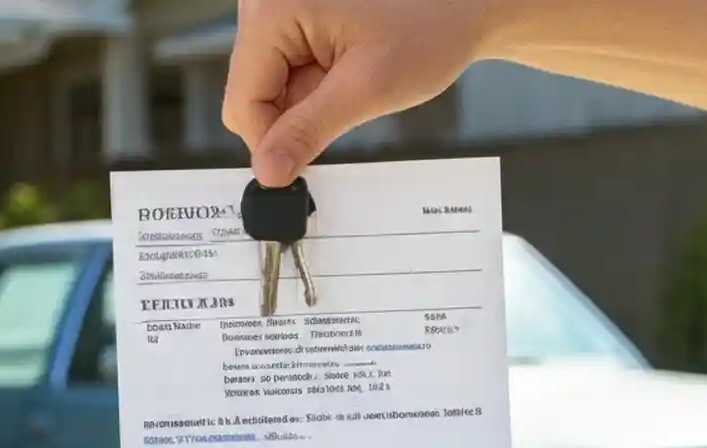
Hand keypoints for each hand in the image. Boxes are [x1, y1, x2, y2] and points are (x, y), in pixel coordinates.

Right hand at [223, 0, 499, 186]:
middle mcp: (263, 2)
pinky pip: (286, 73)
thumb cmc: (429, 31)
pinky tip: (348, 73)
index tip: (302, 167)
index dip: (272, 143)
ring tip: (355, 80)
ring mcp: (276, 9)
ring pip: (268, 88)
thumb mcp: (367, 90)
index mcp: (272, 9)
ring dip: (308, 103)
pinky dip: (315, 87)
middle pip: (251, 94)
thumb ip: (308, 132)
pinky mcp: (292, 19)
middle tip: (347, 106)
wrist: (463, 6)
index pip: (243, 101)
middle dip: (294, 117)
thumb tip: (267, 171)